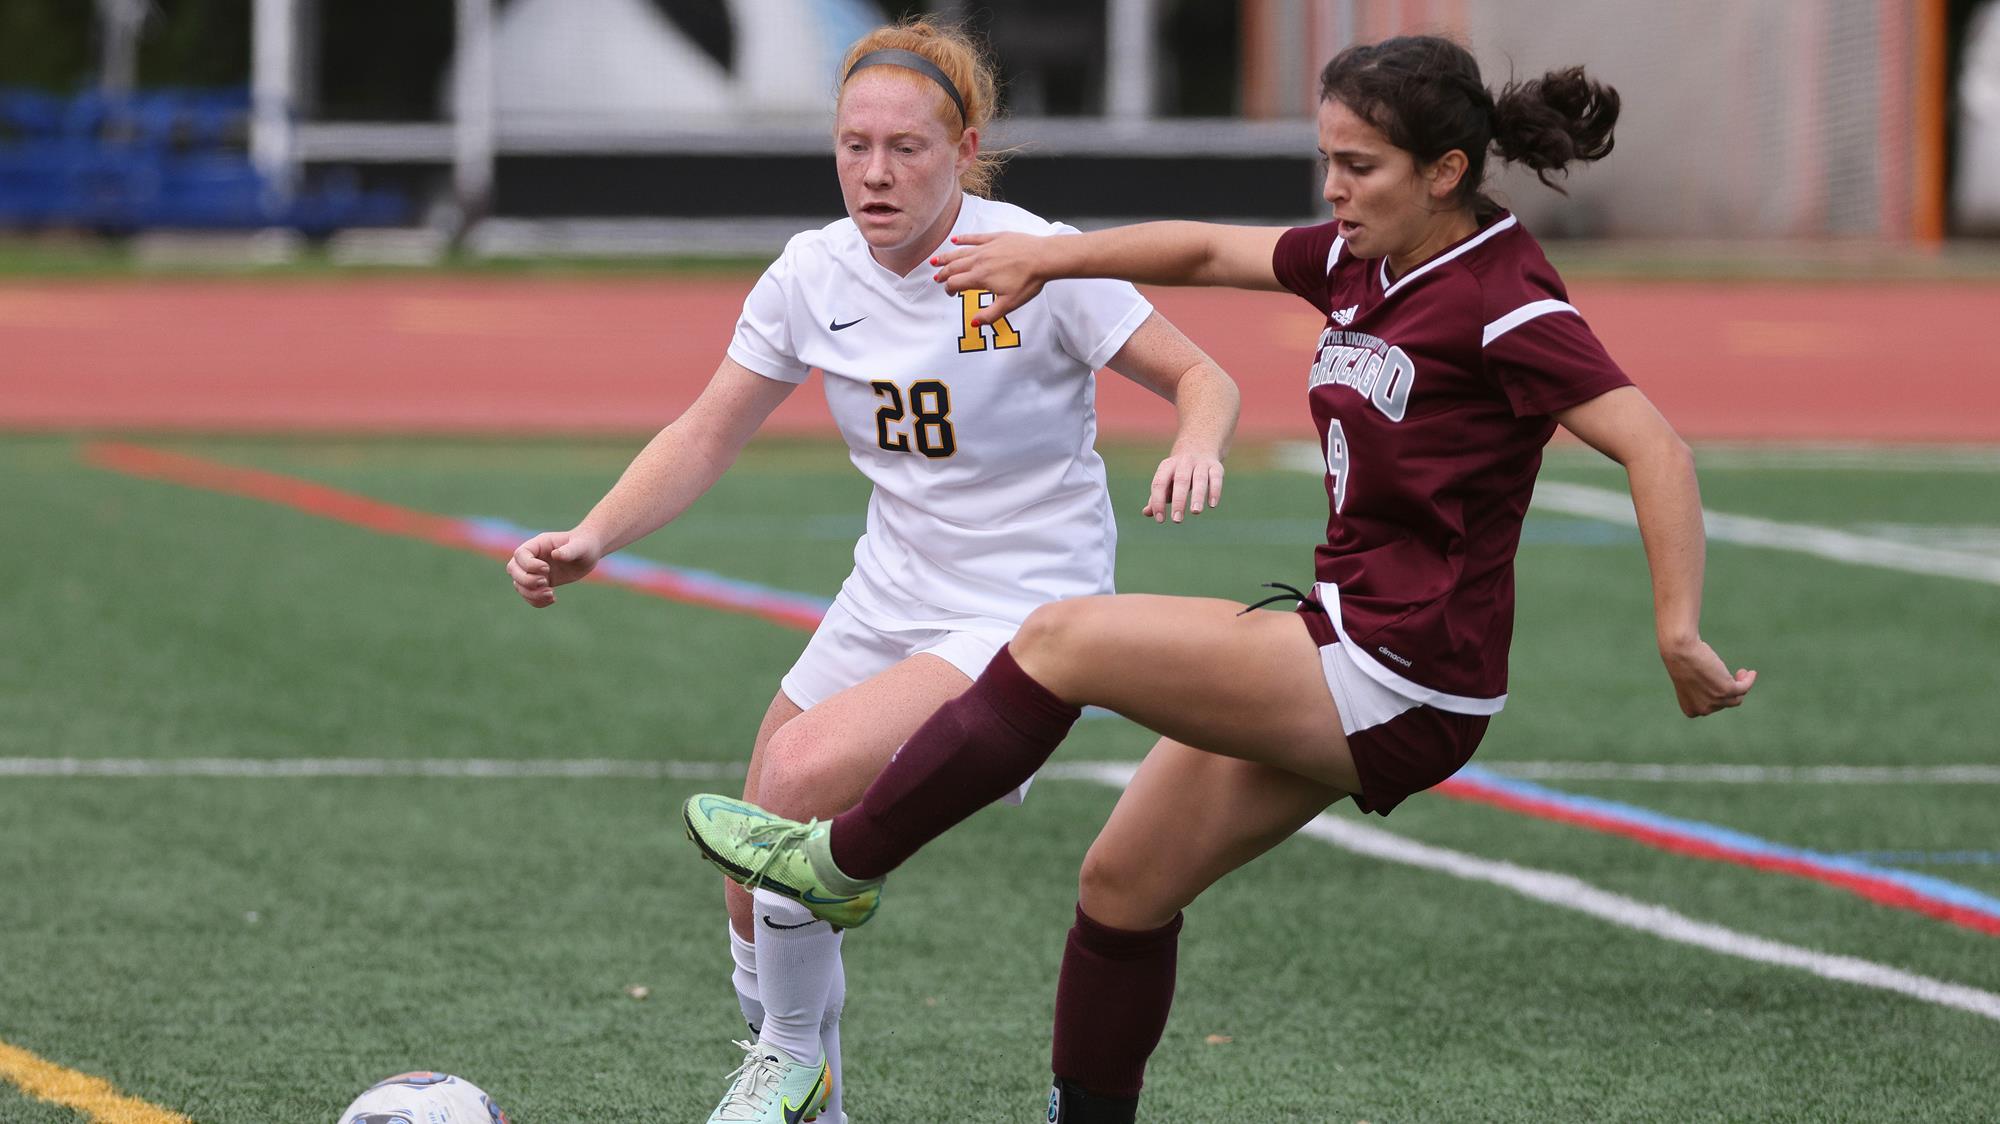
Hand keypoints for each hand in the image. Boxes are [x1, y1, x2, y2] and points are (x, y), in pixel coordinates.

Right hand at [506, 529, 603, 607]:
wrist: (588, 553)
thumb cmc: (584, 545)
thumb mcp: (580, 546)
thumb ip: (568, 551)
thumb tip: (556, 555)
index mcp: (538, 544)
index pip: (520, 554)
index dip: (529, 565)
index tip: (547, 569)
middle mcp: (532, 558)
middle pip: (513, 570)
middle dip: (527, 580)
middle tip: (546, 582)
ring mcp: (534, 571)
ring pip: (519, 585)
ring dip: (531, 594)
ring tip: (551, 594)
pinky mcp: (540, 583)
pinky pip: (529, 595)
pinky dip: (536, 601)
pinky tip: (553, 599)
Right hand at [931, 231, 1050, 325]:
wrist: (1044, 258)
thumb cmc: (1028, 281)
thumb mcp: (1009, 304)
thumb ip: (989, 315)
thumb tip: (973, 323)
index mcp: (980, 278)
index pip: (955, 283)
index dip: (948, 290)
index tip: (950, 294)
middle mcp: (979, 261)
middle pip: (954, 267)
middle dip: (943, 273)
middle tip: (936, 277)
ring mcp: (986, 247)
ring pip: (960, 252)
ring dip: (947, 257)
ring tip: (936, 260)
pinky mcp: (995, 238)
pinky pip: (975, 238)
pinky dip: (963, 239)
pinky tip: (955, 240)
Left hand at [1143, 450, 1223, 522]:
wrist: (1199, 446)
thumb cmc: (1178, 472)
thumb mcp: (1166, 481)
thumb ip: (1157, 497)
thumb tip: (1146, 512)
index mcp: (1167, 466)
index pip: (1160, 483)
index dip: (1158, 501)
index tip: (1160, 519)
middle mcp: (1184, 462)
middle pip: (1180, 480)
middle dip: (1178, 501)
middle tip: (1177, 520)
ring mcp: (1201, 463)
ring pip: (1199, 479)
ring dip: (1198, 496)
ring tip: (1195, 512)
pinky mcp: (1216, 467)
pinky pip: (1215, 478)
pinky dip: (1215, 491)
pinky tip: (1212, 505)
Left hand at [1660, 637, 1755, 716]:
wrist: (1680, 651)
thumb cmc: (1682, 662)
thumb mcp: (1690, 682)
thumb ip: (1704, 692)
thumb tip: (1723, 693)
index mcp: (1691, 709)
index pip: (1712, 708)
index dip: (1719, 696)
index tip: (1722, 684)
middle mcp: (1703, 709)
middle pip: (1726, 703)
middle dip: (1732, 690)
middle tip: (1734, 676)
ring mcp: (1716, 701)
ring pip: (1736, 698)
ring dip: (1742, 685)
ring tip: (1742, 672)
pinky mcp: (1727, 690)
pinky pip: (1744, 688)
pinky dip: (1749, 680)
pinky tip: (1751, 673)